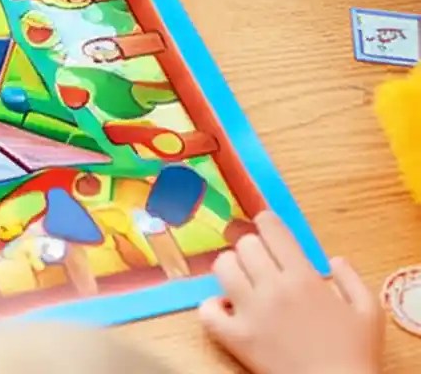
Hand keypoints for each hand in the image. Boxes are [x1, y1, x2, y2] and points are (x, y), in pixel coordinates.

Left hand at [199, 211, 382, 373]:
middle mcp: (274, 289)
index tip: (265, 224)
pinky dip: (211, 306)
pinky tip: (225, 308)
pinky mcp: (236, 337)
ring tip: (241, 280)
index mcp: (305, 278)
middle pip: (245, 246)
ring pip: (223, 268)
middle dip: (251, 247)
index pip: (273, 231)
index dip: (266, 222)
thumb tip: (333, 260)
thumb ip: (351, 279)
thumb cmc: (355, 354)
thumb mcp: (369, 311)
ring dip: (230, 269)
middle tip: (258, 260)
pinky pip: (207, 311)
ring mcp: (251, 312)